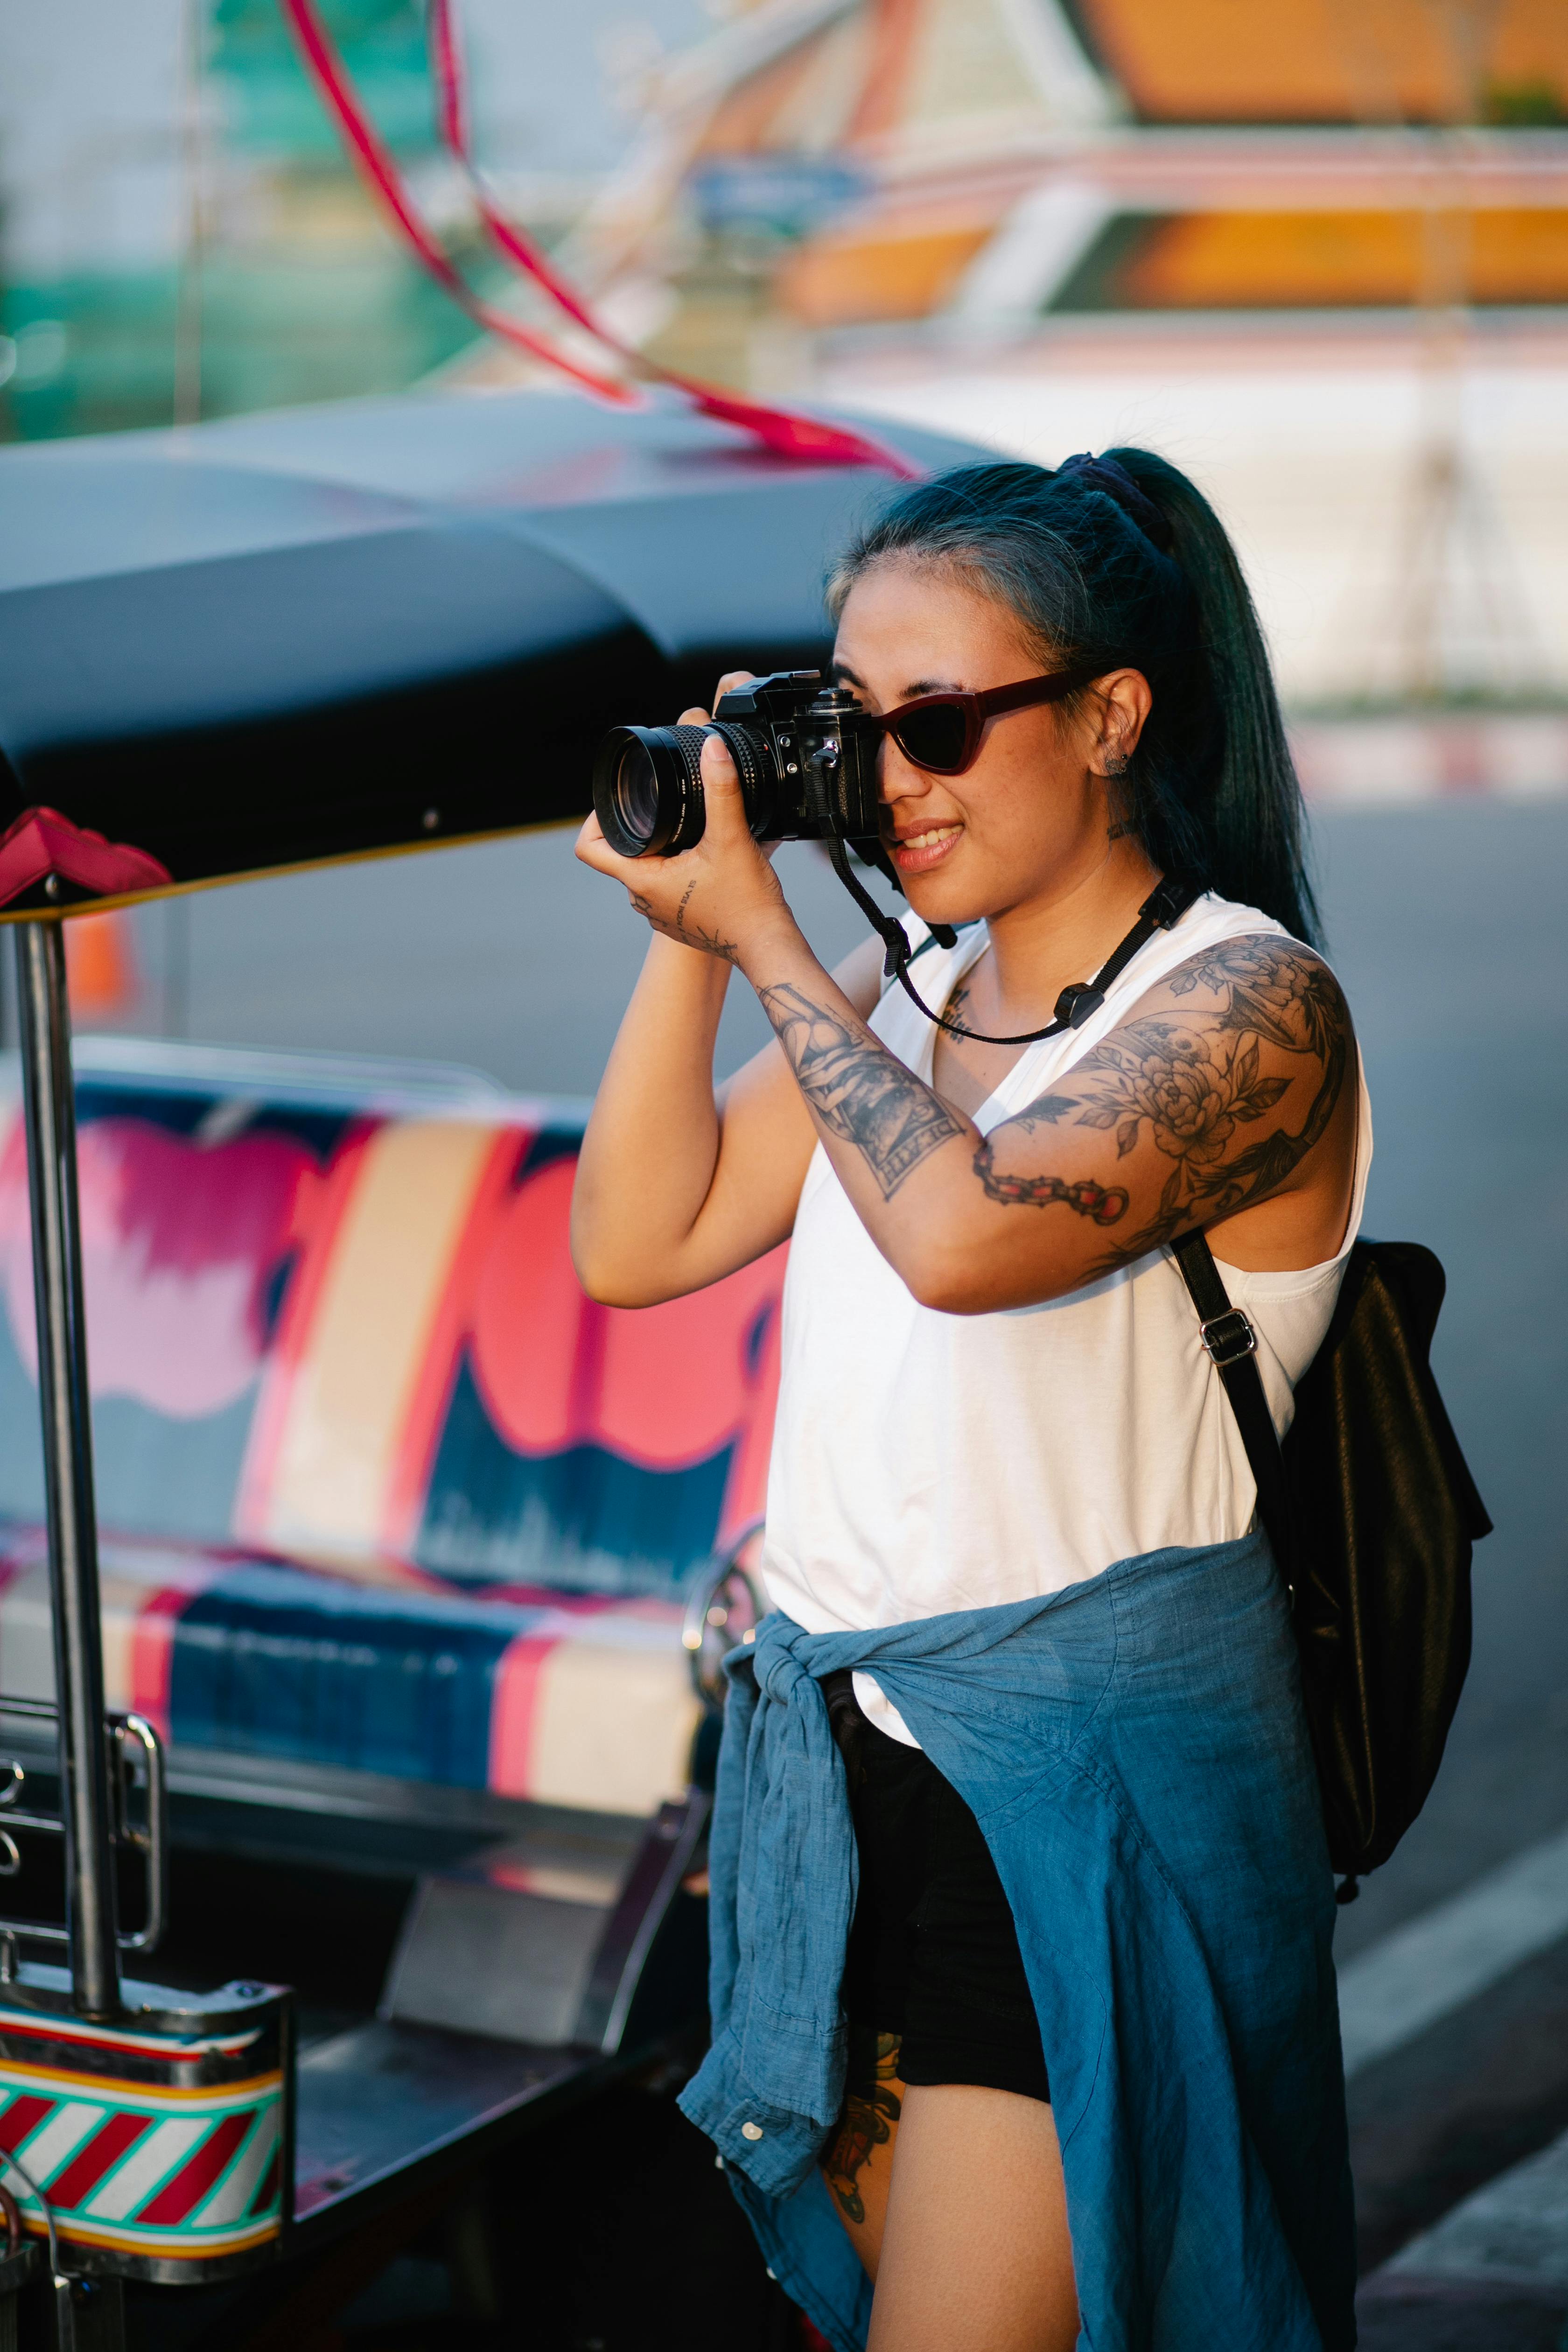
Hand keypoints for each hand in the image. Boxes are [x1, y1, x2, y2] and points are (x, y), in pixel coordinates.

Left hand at [575, 676, 793, 966]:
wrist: (768, 946)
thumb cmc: (746, 903)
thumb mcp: (732, 838)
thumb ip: (722, 789)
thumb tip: (712, 746)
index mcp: (641, 880)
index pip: (588, 847)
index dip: (594, 818)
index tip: (620, 801)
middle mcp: (642, 900)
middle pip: (619, 853)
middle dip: (637, 826)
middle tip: (663, 804)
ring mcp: (660, 913)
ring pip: (643, 869)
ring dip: (658, 847)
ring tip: (687, 829)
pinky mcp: (679, 920)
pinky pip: (665, 886)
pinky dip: (676, 867)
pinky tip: (702, 856)